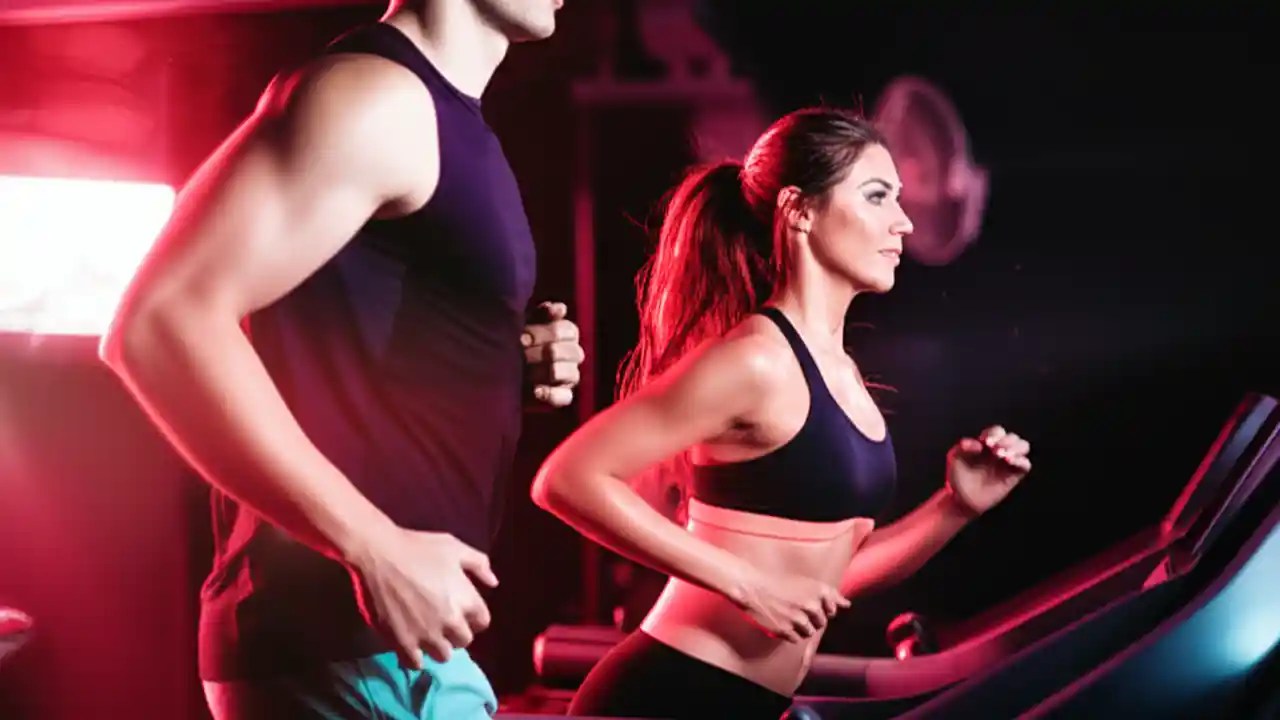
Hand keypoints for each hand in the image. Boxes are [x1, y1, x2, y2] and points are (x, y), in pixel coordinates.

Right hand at [345, 528, 497, 668]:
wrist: (381, 554)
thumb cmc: (419, 548)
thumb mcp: (455, 547)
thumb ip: (480, 564)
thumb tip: (493, 583)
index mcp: (467, 600)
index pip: (483, 622)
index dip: (474, 617)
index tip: (463, 612)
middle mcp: (451, 621)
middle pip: (464, 641)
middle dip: (456, 633)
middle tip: (443, 622)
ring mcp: (427, 634)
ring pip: (443, 656)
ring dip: (438, 646)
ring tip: (428, 634)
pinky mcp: (403, 642)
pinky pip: (415, 664)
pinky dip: (415, 658)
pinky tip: (411, 644)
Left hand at [522, 301, 582, 407]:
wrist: (497, 368)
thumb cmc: (514, 341)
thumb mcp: (523, 323)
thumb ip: (541, 314)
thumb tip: (560, 308)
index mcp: (567, 334)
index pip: (569, 331)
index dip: (546, 334)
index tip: (524, 337)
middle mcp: (573, 354)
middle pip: (571, 352)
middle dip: (542, 353)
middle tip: (520, 353)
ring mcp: (569, 376)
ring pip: (571, 374)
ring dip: (545, 372)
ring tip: (525, 371)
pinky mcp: (562, 396)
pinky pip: (565, 397)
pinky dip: (551, 394)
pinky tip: (536, 390)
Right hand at [732, 566, 849, 642]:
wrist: (752, 587)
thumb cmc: (777, 582)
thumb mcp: (805, 582)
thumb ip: (828, 593)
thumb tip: (847, 604)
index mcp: (818, 590)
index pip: (832, 608)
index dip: (822, 608)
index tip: (810, 605)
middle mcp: (811, 604)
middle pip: (821, 623)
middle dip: (811, 619)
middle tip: (795, 609)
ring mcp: (799, 618)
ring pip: (809, 632)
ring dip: (800, 628)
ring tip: (787, 615)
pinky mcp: (786, 630)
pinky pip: (796, 639)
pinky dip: (790, 634)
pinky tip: (781, 622)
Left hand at [946, 425, 1031, 515]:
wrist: (961, 499)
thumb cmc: (957, 476)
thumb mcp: (954, 458)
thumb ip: (963, 447)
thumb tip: (979, 444)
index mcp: (986, 444)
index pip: (997, 431)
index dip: (995, 433)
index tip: (987, 442)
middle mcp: (999, 451)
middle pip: (1013, 437)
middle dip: (1006, 440)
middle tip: (995, 451)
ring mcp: (1007, 463)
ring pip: (1023, 447)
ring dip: (1016, 448)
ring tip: (1003, 456)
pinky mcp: (1013, 476)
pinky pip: (1025, 465)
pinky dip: (1021, 461)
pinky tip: (1009, 462)